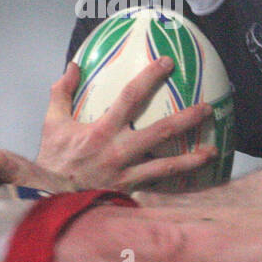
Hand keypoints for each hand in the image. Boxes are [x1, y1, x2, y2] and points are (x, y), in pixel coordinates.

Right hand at [33, 59, 216, 191]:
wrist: (49, 198)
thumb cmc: (54, 160)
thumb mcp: (52, 123)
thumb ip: (62, 92)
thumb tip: (74, 66)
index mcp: (101, 130)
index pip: (130, 96)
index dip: (150, 77)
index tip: (167, 62)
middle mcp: (118, 151)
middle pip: (161, 131)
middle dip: (187, 118)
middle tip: (207, 107)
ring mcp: (126, 174)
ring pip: (166, 165)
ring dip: (192, 158)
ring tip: (212, 150)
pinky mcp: (129, 191)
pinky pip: (156, 186)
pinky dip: (175, 183)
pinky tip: (191, 179)